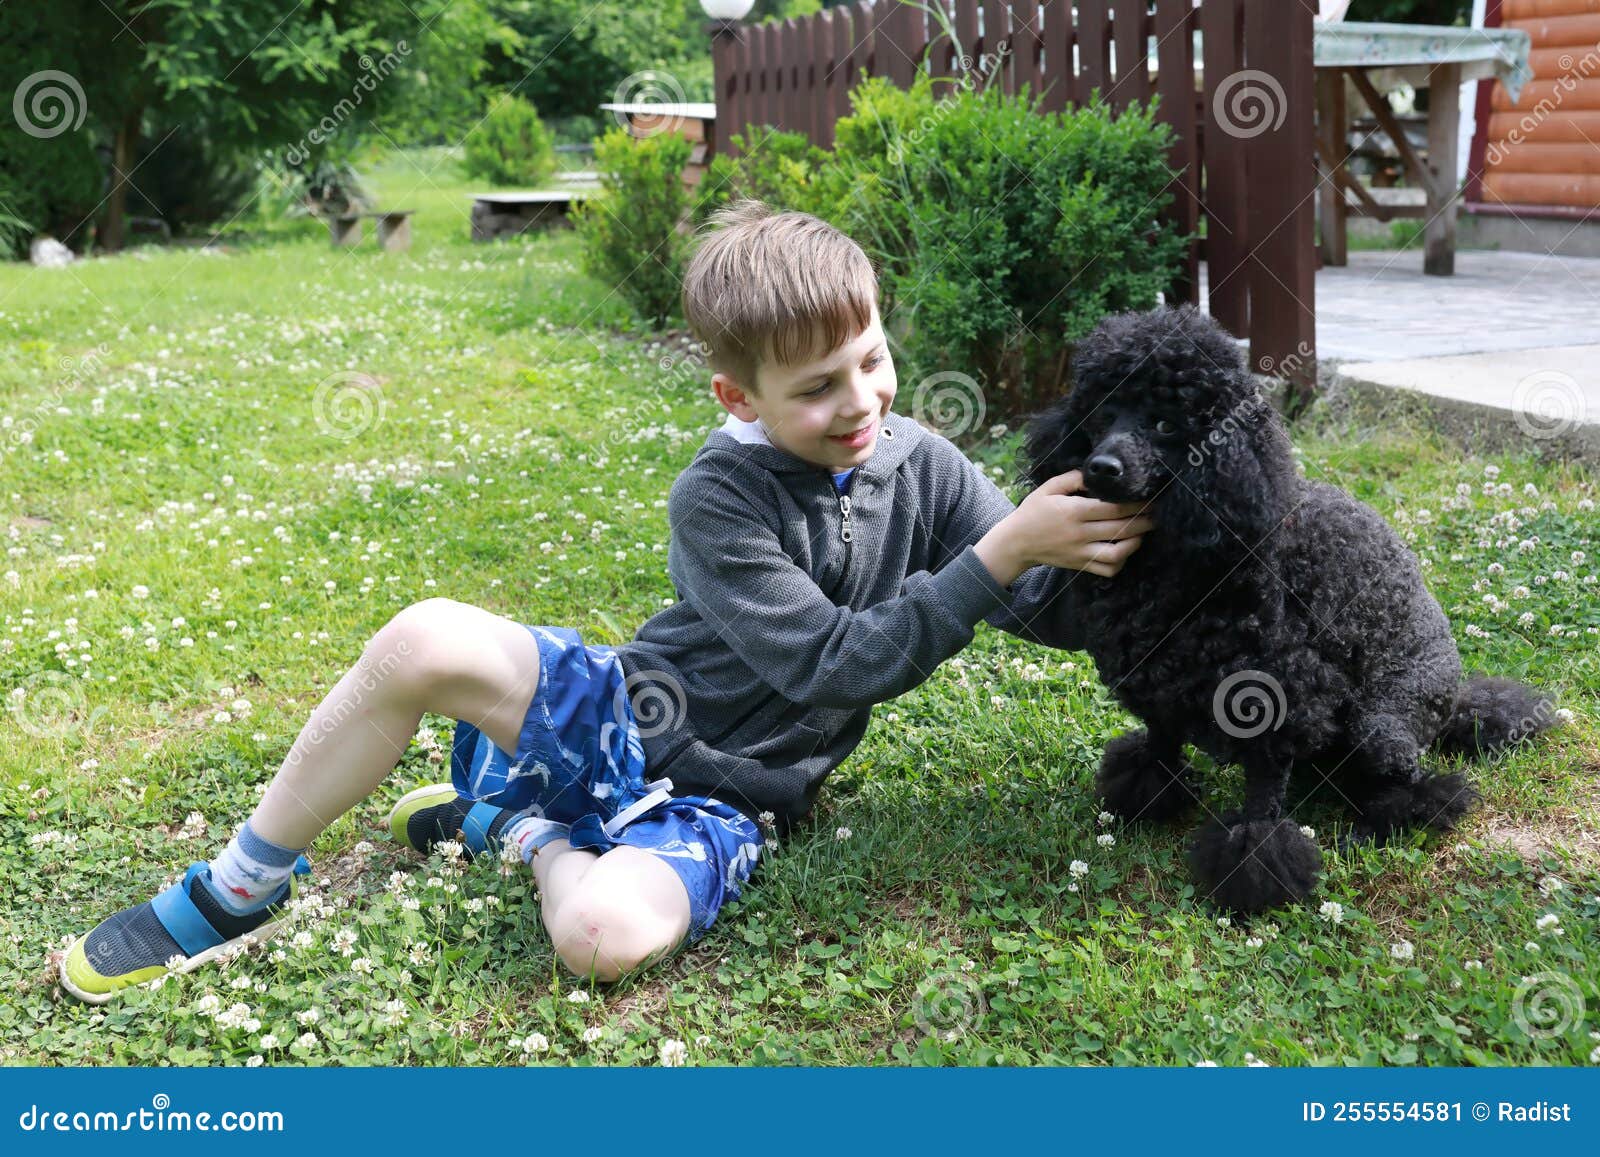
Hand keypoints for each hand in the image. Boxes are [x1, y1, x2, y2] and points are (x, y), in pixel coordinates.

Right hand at [976, 470, 1154, 583]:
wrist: (1016, 543)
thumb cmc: (1033, 512)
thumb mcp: (1048, 488)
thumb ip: (1073, 478)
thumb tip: (1096, 475)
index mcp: (1073, 511)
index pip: (1113, 508)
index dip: (1136, 504)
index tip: (1149, 498)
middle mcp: (1079, 533)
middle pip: (1121, 528)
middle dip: (1144, 521)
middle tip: (1157, 514)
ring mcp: (1080, 552)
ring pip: (1117, 552)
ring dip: (1136, 543)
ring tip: (1144, 532)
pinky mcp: (1080, 565)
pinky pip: (1107, 569)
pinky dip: (1121, 562)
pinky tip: (1125, 551)